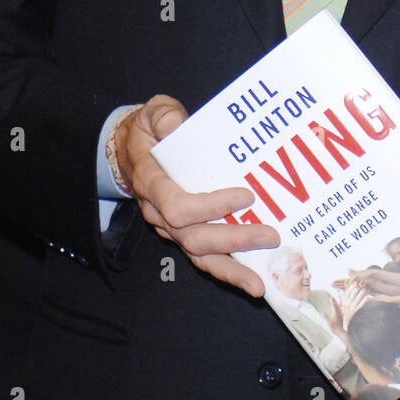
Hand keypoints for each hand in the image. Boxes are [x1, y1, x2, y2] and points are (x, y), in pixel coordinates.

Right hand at [114, 95, 278, 297]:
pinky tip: (251, 281)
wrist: (130, 151)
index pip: (179, 205)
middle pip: (193, 237)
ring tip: (258, 285)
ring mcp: (170, 227)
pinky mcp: (182, 234)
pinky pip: (202, 257)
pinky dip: (225, 271)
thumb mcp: (153, 113)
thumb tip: (176, 125)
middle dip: (232, 239)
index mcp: (151, 182)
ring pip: (197, 256)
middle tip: (269, 235)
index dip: (211, 206)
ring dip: (230, 270)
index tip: (246, 196)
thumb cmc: (148, 131)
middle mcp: (158, 212)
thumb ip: (164, 116)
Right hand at [338, 280, 370, 330]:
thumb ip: (343, 298)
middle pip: (352, 294)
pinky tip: (367, 298)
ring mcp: (351, 310)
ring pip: (357, 299)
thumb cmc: (347, 316)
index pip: (348, 291)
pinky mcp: (356, 314)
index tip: (355, 278)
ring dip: (362, 293)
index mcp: (345, 302)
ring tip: (368, 289)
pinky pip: (360, 307)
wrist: (350, 328)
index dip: (351, 285)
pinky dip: (363, 302)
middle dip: (358, 287)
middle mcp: (347, 305)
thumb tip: (340, 290)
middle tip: (363, 282)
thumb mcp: (344, 306)